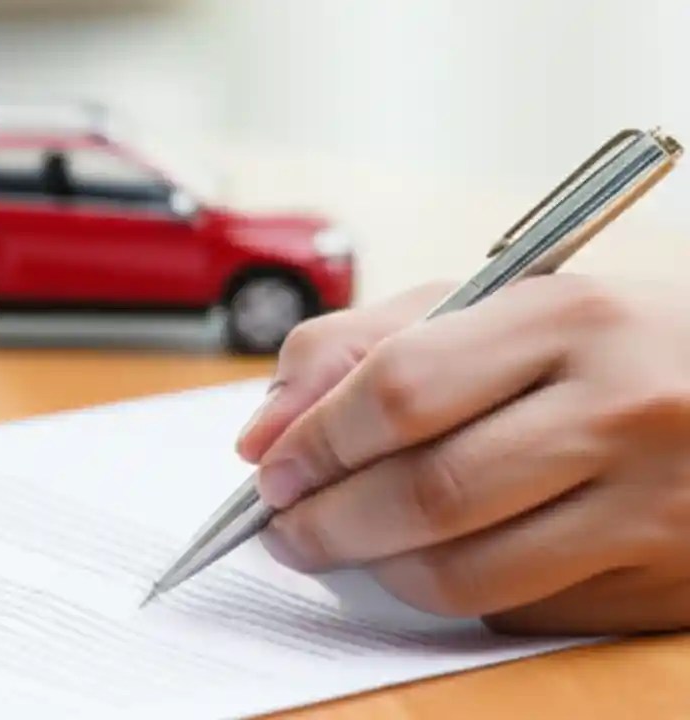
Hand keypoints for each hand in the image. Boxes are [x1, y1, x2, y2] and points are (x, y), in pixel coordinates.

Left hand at [238, 274, 689, 634]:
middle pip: (426, 491)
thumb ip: (364, 345)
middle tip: (286, 525)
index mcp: (568, 318)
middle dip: (326, 521)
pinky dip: (454, 591)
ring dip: (376, 570)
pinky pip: (519, 608)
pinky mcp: (663, 581)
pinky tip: (435, 560)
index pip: (401, 389)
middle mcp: (619, 410)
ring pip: (466, 571)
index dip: (316, 439)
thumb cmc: (602, 345)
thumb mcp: (493, 306)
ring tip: (341, 548)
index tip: (270, 468)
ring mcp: (652, 505)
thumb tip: (265, 428)